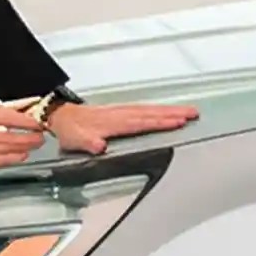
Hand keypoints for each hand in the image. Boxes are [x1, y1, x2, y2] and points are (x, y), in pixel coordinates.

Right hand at [0, 100, 45, 176]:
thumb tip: (19, 110)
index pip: (1, 115)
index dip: (22, 119)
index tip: (36, 119)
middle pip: (5, 136)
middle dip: (27, 136)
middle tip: (40, 134)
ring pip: (2, 151)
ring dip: (23, 148)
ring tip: (35, 144)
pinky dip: (11, 158)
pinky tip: (21, 155)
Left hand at [47, 103, 199, 154]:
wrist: (62, 117)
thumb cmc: (70, 131)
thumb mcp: (75, 140)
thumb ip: (88, 143)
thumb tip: (100, 146)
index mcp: (113, 123)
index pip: (141, 122)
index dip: (160, 122)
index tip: (177, 122)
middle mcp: (121, 114)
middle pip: (152, 113)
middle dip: (174, 113)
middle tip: (194, 113)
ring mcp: (123, 112)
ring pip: (151, 110)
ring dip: (171, 110)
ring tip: (189, 112)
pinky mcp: (123, 112)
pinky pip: (146, 110)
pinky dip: (160, 110)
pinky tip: (169, 112)